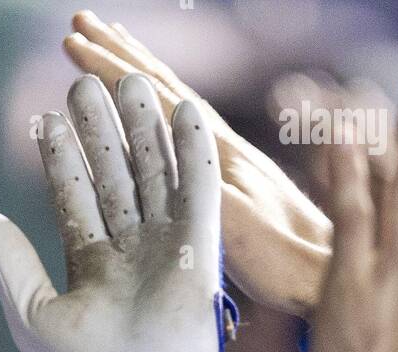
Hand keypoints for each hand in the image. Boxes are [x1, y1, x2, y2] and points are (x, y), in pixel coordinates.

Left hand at [0, 73, 221, 351]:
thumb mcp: (32, 314)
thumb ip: (9, 262)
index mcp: (92, 269)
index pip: (74, 202)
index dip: (61, 162)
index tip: (45, 123)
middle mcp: (131, 254)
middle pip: (113, 178)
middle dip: (98, 133)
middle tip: (81, 86)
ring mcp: (167, 247)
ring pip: (153, 173)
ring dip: (142, 128)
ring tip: (128, 81)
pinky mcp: (201, 245)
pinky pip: (198, 187)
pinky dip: (192, 149)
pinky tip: (181, 109)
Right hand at [64, 9, 331, 315]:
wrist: (323, 280)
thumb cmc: (286, 263)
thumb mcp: (242, 225)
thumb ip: (208, 180)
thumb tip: (183, 136)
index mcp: (216, 152)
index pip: (155, 96)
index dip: (113, 68)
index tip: (74, 39)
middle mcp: (220, 148)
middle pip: (163, 87)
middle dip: (118, 55)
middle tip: (79, 21)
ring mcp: (225, 164)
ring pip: (173, 107)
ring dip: (135, 77)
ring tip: (106, 49)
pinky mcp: (227, 187)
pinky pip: (179, 140)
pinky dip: (154, 117)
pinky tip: (144, 116)